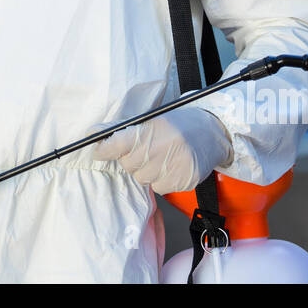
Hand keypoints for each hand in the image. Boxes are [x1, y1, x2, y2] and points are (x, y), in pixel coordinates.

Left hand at [93, 105, 233, 194]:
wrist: (214, 133)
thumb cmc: (179, 124)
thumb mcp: (152, 119)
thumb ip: (122, 129)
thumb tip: (93, 133)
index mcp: (151, 130)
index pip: (117, 143)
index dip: (104, 149)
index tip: (99, 151)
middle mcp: (161, 149)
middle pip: (128, 165)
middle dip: (133, 159)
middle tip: (148, 149)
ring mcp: (172, 167)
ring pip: (143, 179)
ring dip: (147, 170)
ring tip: (163, 156)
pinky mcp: (183, 181)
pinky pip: (159, 188)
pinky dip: (161, 180)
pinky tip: (172, 166)